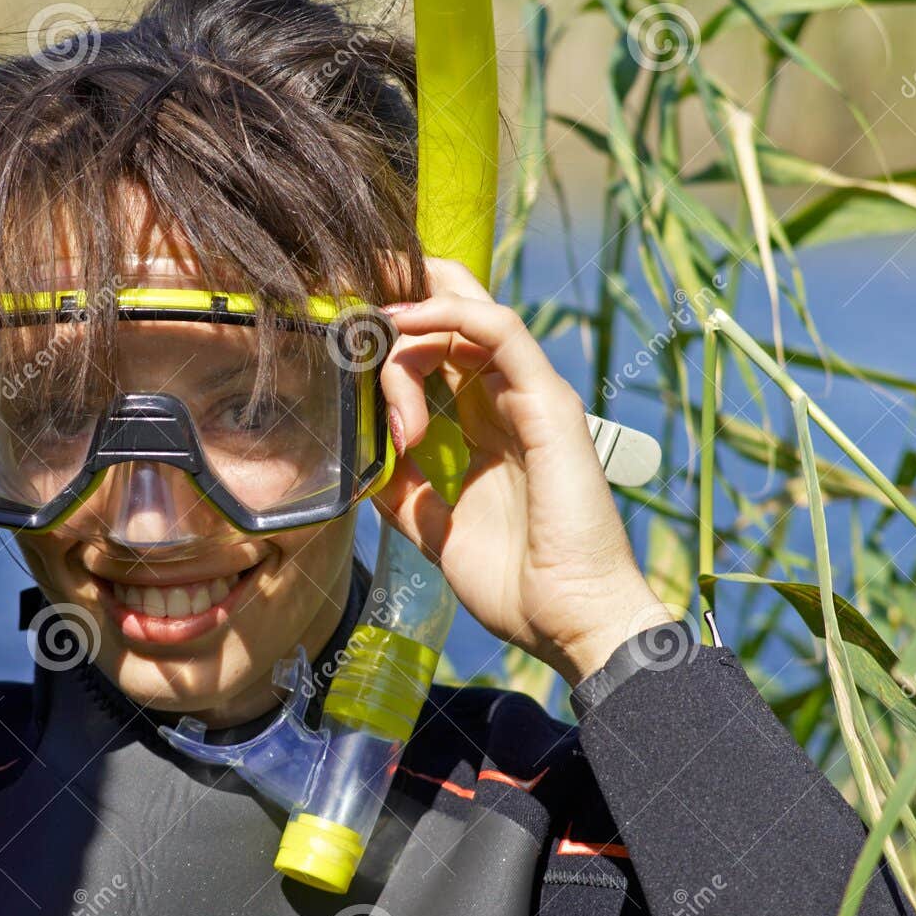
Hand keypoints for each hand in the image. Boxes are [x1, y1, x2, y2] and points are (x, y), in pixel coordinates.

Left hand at [374, 257, 664, 682]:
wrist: (570, 622)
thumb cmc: (519, 586)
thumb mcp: (438, 531)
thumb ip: (405, 494)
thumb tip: (365, 469)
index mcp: (489, 428)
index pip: (445, 352)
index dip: (398, 329)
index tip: (345, 330)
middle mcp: (512, 403)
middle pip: (458, 319)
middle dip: (403, 296)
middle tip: (353, 293)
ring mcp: (533, 399)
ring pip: (472, 317)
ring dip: (413, 314)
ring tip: (369, 325)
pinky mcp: (549, 403)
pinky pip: (501, 333)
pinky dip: (452, 316)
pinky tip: (405, 324)